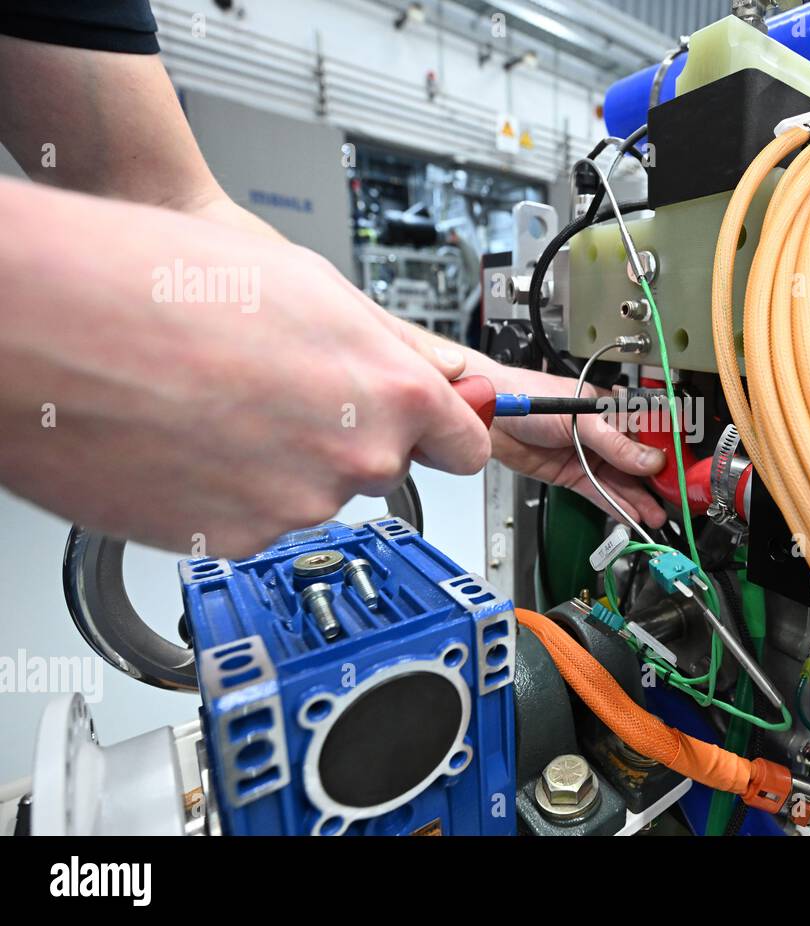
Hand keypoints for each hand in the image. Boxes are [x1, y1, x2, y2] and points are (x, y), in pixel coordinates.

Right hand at [0, 180, 491, 557]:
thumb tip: (445, 386)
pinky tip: (187, 440)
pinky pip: (254, 520)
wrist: (47, 325)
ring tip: (214, 403)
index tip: (438, 431)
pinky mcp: (232, 542)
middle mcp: (355, 460)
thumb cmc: (162, 284)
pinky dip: (229, 492)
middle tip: (279, 390)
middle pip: (383, 466)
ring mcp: (293, 506)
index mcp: (390, 392)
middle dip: (346, 436)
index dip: (447, 432)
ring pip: (313, 492)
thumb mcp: (308, 289)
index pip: (465, 445)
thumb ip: (391, 351)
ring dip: (279, 461)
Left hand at [479, 363, 668, 528]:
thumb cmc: (528, 398)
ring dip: (639, 499)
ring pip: (620, 481)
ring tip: (657, 516)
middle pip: (637, 460)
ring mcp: (587, 455)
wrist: (489, 416)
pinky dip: (615, 505)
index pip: (647, 431)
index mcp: (610, 408)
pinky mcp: (572, 474)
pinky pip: (599, 492)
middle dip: (655, 481)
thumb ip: (615, 443)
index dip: (665, 451)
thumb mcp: (579, 418)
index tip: (680, 470)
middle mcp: (602, 432)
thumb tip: (648, 460)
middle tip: (673, 500)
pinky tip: (632, 516)